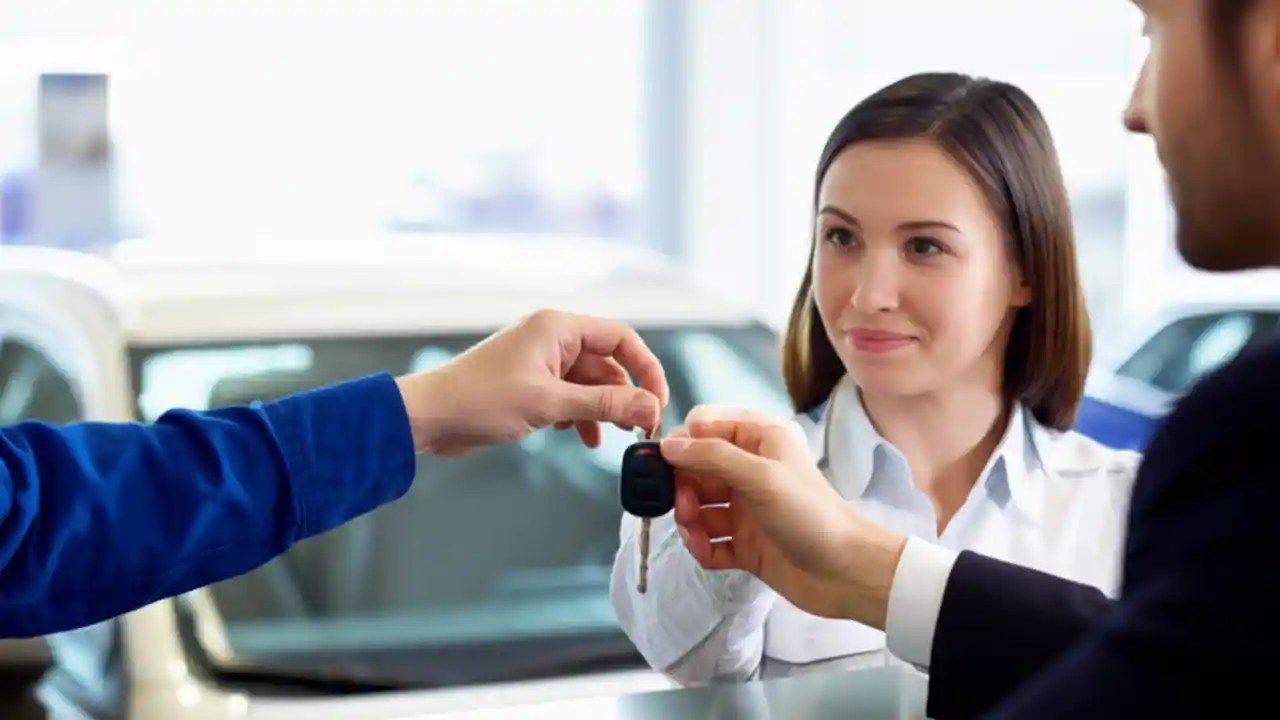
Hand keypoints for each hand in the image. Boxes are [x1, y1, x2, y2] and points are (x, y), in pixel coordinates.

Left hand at [395, 309, 667, 456]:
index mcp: (558, 327)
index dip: (646, 368)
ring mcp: (542, 362)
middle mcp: (553, 339)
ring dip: (603, 411)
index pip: (621, 338)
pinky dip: (581, 417)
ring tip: (611, 437)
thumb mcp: (550, 404)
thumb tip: (649, 407)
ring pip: (591, 384)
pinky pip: (571, 397)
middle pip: (609, 364)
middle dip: (625, 396)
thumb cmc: (479, 400)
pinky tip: (583, 438)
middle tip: (640, 428)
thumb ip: (604, 404)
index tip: (658, 400)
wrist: (430, 418)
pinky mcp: (532, 385)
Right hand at [660, 412, 905, 627]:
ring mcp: (747, 509)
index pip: (708, 425)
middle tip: (683, 506)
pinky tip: (705, 552)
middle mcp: (751, 470)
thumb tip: (669, 444)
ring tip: (694, 533)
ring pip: (699, 506)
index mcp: (761, 441)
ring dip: (688, 519)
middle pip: (697, 468)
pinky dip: (701, 546)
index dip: (684, 441)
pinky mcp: (745, 543)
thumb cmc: (810, 515)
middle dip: (682, 486)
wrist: (846, 573)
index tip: (666, 461)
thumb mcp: (761, 476)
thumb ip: (712, 456)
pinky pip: (710, 540)